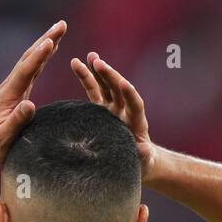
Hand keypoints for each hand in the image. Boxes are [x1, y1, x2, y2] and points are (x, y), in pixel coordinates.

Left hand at [0, 20, 66, 168]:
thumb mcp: (3, 137)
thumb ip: (17, 121)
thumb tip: (30, 105)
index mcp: (8, 96)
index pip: (26, 71)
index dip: (39, 57)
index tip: (51, 41)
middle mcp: (10, 87)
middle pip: (29, 58)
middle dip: (46, 40)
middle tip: (62, 24)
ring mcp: (12, 89)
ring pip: (30, 61)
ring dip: (44, 44)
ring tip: (58, 31)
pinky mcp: (15, 94)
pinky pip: (31, 71)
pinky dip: (41, 58)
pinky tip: (47, 52)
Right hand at [70, 52, 156, 178]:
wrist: (136, 161)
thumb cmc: (141, 165)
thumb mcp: (144, 163)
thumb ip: (144, 155)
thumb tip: (145, 149)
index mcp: (137, 123)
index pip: (135, 104)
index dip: (130, 94)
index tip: (124, 83)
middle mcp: (125, 111)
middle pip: (118, 90)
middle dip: (109, 76)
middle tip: (98, 62)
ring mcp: (113, 108)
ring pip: (105, 86)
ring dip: (97, 71)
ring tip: (88, 56)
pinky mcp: (101, 109)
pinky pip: (93, 91)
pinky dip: (87, 78)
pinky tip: (77, 63)